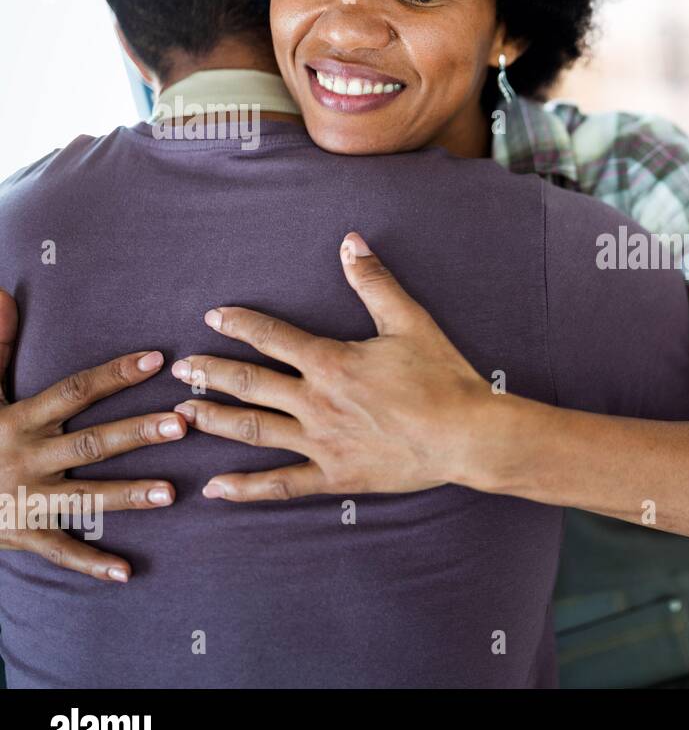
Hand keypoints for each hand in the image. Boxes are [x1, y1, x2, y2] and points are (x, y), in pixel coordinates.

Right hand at [0, 290, 185, 581]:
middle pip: (91, 442)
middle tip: (183, 423)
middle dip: (137, 433)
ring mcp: (26, 497)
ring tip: (171, 492)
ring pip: (84, 496)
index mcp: (19, 420)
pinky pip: (60, 550)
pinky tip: (127, 571)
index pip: (75, 390)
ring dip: (127, 495)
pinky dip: (91, 563)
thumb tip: (2, 294)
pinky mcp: (22, 533)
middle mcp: (26, 456)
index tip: (158, 359)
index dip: (115, 374)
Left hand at [173, 232, 504, 501]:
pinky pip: (281, 484)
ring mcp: (321, 442)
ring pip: (254, 430)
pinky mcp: (335, 476)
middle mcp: (316, 402)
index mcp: (331, 362)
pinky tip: (215, 488)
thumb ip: (374, 282)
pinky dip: (246, 487)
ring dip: (215, 420)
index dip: (239, 324)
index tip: (212, 318)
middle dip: (211, 373)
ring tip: (182, 414)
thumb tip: (351, 241)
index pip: (272, 337)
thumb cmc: (443, 377)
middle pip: (250, 384)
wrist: (467, 435)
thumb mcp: (411, 321)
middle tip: (181, 368)